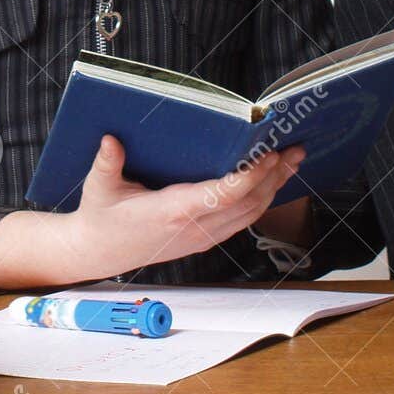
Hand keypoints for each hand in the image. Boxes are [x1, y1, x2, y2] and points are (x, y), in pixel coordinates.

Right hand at [67, 136, 305, 279]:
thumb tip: (111, 140)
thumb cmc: (100, 217)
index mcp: (172, 213)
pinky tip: (272, 181)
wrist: (100, 252)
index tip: (270, 154)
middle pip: (246, 204)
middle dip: (274, 176)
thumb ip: (107, 164)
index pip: (222, 196)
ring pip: (250, 214)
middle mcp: (193, 228)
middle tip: (294, 149)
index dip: (250, 176)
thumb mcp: (98, 188)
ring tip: (292, 161)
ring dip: (274, 187)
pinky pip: (242, 219)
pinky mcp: (205, 238)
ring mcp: (202, 236)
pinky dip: (261, 199)